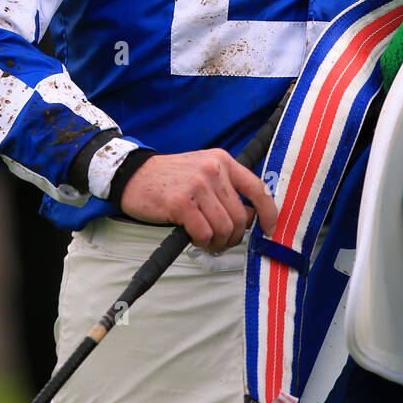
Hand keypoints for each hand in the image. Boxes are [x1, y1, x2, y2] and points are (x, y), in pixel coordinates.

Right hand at [119, 149, 276, 251]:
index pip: (258, 188)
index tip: (269, 229)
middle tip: (221, 241)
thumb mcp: (203, 173)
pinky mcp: (180, 202)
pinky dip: (202, 241)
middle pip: (240, 216)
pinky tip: (193, 238)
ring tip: (207, 241)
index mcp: (223, 160)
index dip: (269, 213)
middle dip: (234, 236)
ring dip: (218, 242)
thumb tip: (252, 217)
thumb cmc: (171, 179)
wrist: (133, 175)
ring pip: (224, 227)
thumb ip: (228, 190)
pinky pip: (204, 233)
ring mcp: (197, 185)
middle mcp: (213, 169)